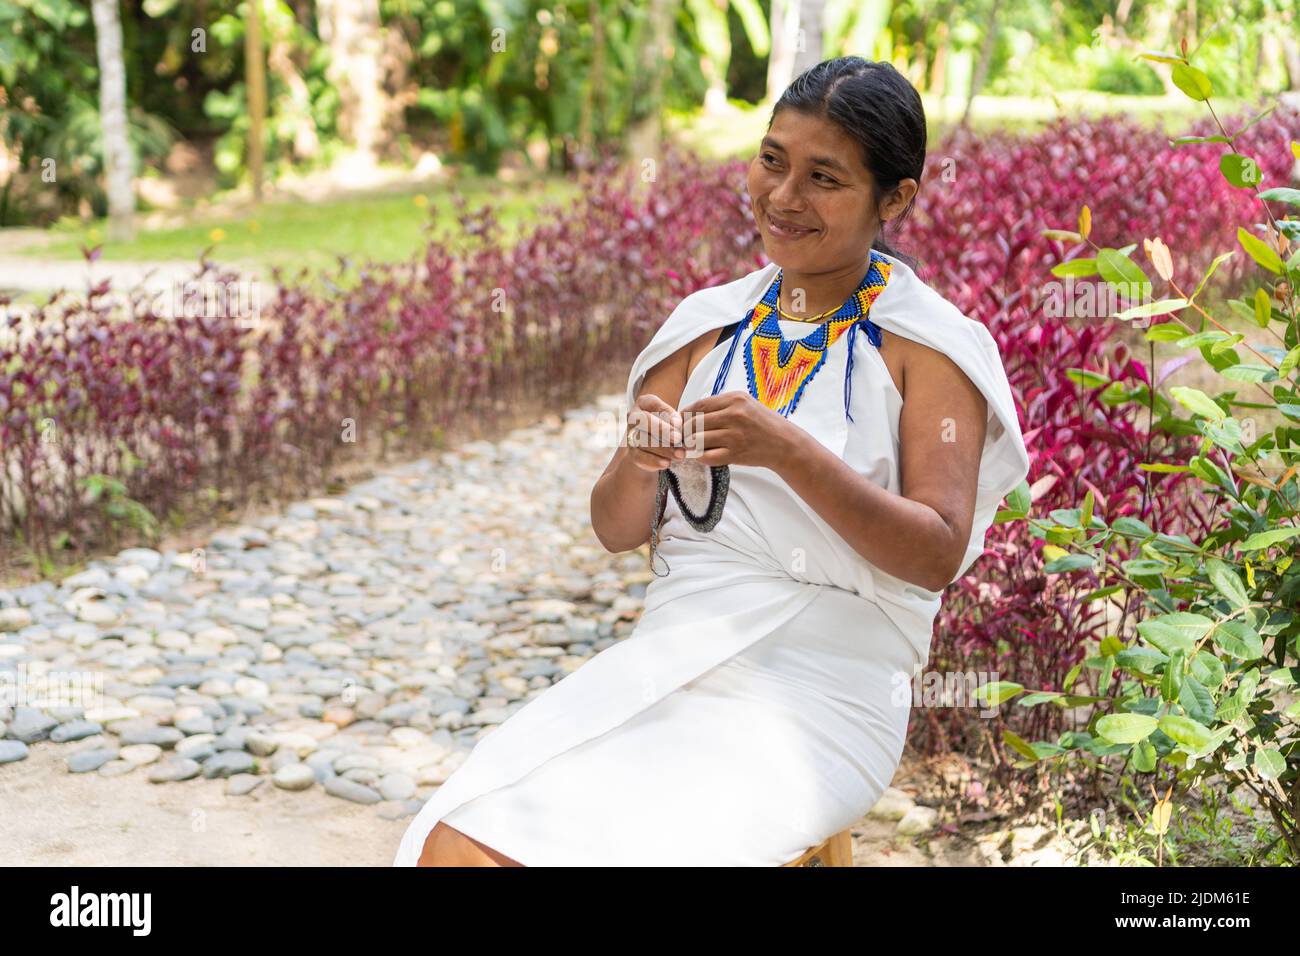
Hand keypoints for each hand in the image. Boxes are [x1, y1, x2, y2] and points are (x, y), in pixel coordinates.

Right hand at [625, 394, 687, 471]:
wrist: (655, 431)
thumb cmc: (665, 418)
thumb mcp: (670, 412)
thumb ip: (673, 417)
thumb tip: (676, 426)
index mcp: (642, 405)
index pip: (646, 418)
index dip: (661, 428)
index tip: (678, 437)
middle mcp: (632, 420)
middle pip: (644, 432)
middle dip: (664, 442)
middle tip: (681, 450)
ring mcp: (630, 437)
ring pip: (643, 445)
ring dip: (663, 452)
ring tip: (679, 456)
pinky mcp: (632, 452)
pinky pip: (639, 458)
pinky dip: (653, 462)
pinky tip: (666, 464)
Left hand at [676, 392, 801, 470]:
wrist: (785, 444)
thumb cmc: (763, 423)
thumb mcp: (745, 404)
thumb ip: (720, 405)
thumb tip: (690, 412)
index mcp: (735, 399)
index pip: (698, 405)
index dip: (685, 415)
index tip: (681, 422)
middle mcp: (735, 415)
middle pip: (695, 422)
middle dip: (685, 432)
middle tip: (683, 437)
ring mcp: (735, 435)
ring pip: (698, 439)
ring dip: (691, 445)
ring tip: (691, 447)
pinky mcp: (736, 454)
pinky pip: (707, 456)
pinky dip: (700, 457)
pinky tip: (702, 455)